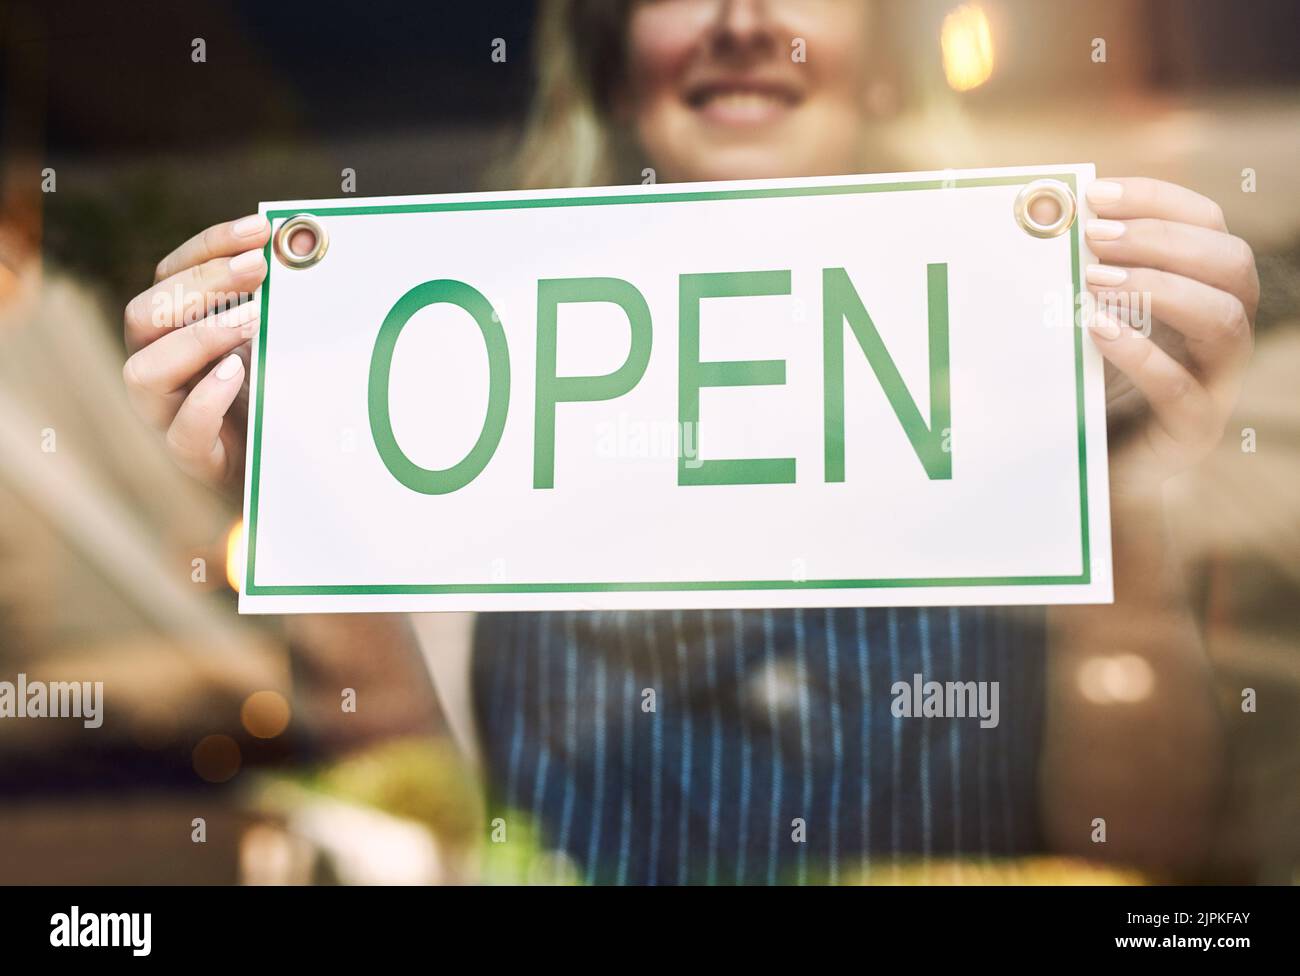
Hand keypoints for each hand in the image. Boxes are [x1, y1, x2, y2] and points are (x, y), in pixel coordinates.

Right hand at [122, 215, 270, 490]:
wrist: (278, 467)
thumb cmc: (270, 394)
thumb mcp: (272, 341)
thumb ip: (276, 303)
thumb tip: (306, 246)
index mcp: (172, 331)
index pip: (170, 275)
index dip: (210, 247)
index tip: (259, 228)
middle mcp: (158, 367)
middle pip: (144, 314)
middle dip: (202, 283)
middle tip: (258, 268)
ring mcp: (167, 414)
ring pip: (144, 370)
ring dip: (198, 337)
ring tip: (252, 319)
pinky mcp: (192, 456)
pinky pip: (182, 430)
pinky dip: (207, 398)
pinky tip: (238, 372)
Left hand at [1083, 177, 1256, 490]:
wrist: (1086, 469)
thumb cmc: (1087, 383)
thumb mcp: (1087, 319)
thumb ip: (1082, 273)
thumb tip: (1045, 213)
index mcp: (1205, 290)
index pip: (1208, 226)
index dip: (1159, 202)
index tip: (1097, 195)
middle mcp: (1222, 331)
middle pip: (1230, 264)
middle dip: (1162, 240)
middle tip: (1094, 237)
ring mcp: (1216, 382)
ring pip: (1224, 320)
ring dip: (1159, 289)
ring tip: (1095, 280)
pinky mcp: (1192, 429)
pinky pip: (1182, 388)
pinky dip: (1143, 354)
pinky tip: (1098, 330)